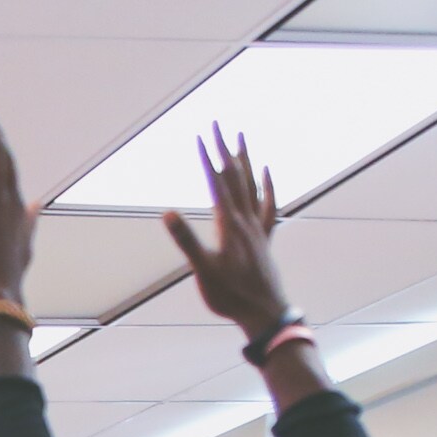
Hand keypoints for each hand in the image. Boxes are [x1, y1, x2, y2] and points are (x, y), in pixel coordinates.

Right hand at [162, 125, 293, 338]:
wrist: (265, 311)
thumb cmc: (231, 294)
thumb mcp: (203, 270)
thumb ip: (187, 240)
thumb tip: (167, 213)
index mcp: (230, 225)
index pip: (217, 184)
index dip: (207, 160)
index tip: (199, 137)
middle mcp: (246, 220)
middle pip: (236, 177)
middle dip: (225, 150)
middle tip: (218, 125)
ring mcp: (258, 227)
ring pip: (253, 185)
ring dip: (246, 161)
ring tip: (241, 139)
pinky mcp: (264, 237)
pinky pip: (268, 205)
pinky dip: (268, 186)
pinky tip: (266, 173)